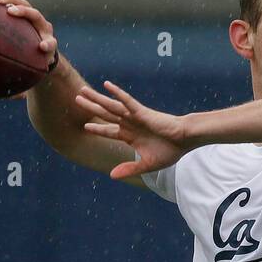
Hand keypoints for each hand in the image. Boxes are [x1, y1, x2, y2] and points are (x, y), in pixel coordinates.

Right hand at [0, 0, 58, 97]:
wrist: (42, 50)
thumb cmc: (35, 65)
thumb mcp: (32, 75)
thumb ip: (25, 86)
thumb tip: (11, 98)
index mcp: (48, 45)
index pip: (50, 43)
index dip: (48, 44)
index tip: (42, 47)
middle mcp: (43, 28)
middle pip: (36, 16)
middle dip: (25, 13)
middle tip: (12, 12)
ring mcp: (34, 18)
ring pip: (25, 5)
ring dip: (12, 1)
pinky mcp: (25, 11)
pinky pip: (14, 2)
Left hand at [74, 80, 188, 179]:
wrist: (184, 141)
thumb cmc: (170, 151)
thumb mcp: (147, 165)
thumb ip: (129, 169)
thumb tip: (111, 176)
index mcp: (131, 136)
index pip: (110, 131)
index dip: (98, 129)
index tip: (85, 126)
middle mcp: (130, 124)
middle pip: (105, 114)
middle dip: (91, 107)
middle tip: (76, 99)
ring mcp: (134, 117)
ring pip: (111, 106)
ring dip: (97, 99)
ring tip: (83, 91)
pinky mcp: (142, 112)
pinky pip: (127, 101)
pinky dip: (117, 93)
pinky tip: (107, 85)